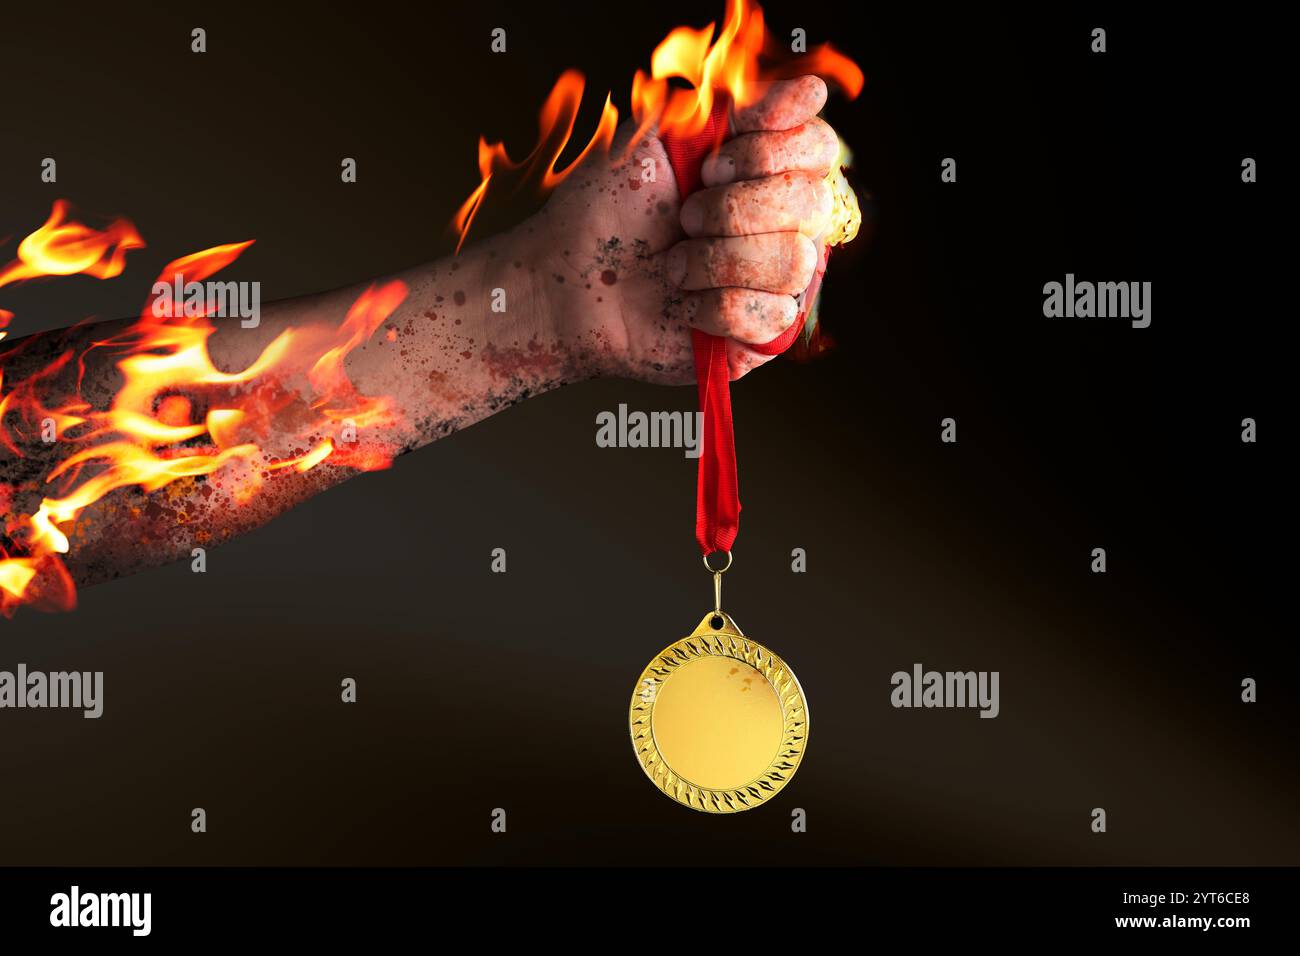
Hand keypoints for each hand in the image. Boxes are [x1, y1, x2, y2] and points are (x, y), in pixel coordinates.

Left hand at [528, 75, 841, 384]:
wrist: (568, 280)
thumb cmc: (608, 208)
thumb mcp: (660, 133)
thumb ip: (729, 102)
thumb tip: (808, 90)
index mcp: (766, 172)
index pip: (818, 146)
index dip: (770, 150)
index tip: (709, 163)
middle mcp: (783, 225)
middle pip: (813, 203)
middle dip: (734, 208)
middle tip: (685, 216)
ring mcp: (778, 283)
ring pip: (793, 262)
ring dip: (717, 259)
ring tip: (675, 264)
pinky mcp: (762, 337)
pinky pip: (771, 316)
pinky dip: (714, 306)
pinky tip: (685, 304)